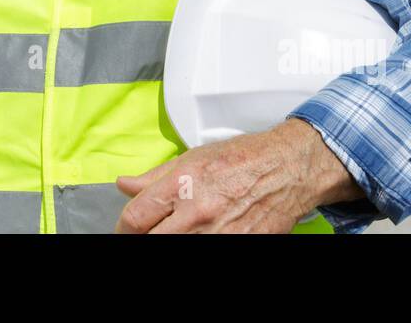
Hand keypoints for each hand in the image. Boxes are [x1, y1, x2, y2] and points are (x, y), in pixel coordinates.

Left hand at [113, 118, 359, 232]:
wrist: (287, 169)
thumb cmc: (242, 158)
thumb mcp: (193, 158)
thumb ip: (154, 176)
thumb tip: (124, 185)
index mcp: (182, 185)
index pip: (135, 218)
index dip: (123, 228)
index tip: (126, 229)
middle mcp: (197, 213)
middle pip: (151, 240)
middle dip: (144, 238)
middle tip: (147, 234)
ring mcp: (219, 234)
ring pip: (178, 248)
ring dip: (171, 240)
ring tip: (179, 231)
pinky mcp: (238, 245)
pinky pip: (209, 251)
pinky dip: (199, 245)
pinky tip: (201, 234)